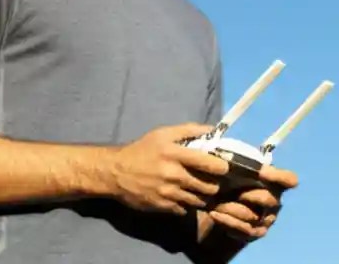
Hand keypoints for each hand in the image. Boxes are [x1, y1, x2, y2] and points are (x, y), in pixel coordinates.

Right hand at [102, 123, 229, 215]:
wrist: (115, 172)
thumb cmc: (142, 150)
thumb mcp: (163, 134)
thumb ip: (189, 130)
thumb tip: (212, 129)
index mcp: (175, 154)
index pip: (209, 164)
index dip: (221, 167)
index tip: (223, 167)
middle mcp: (174, 175)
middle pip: (208, 186)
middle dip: (214, 184)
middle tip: (212, 180)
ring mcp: (168, 194)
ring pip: (199, 200)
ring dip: (203, 196)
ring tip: (200, 189)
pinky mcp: (163, 207)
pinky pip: (185, 209)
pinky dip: (187, 204)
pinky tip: (184, 196)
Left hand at [207, 165, 298, 240]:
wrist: (217, 211)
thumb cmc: (227, 184)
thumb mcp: (230, 170)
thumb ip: (236, 161)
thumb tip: (230, 152)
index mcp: (273, 182)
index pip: (289, 179)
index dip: (279, 176)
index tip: (261, 172)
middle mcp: (274, 201)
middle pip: (268, 199)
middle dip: (247, 195)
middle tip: (228, 190)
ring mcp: (267, 220)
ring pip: (253, 216)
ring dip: (230, 209)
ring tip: (214, 204)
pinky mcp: (255, 233)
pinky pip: (243, 229)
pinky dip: (227, 221)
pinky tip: (214, 214)